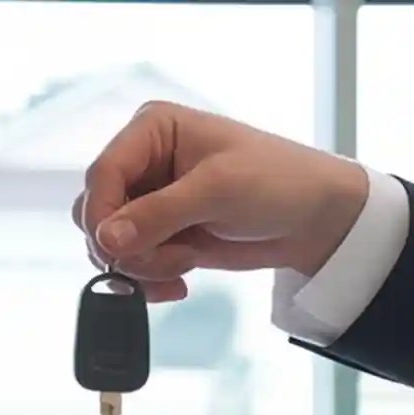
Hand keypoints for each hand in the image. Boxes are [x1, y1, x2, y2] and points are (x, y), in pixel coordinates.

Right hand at [72, 101, 369, 301]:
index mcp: (152, 130)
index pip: (103, 174)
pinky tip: (179, 284)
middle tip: (171, 260)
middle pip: (98, 211)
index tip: (116, 249)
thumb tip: (105, 239)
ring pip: (111, 243)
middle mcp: (144, 161)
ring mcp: (151, 201)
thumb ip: (158, 214)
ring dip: (142, 265)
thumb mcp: (217, 191)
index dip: (103, 215)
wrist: (315, 219)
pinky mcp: (162, 234)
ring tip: (185, 266)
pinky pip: (131, 263)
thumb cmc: (276, 182)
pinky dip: (148, 279)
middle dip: (127, 246)